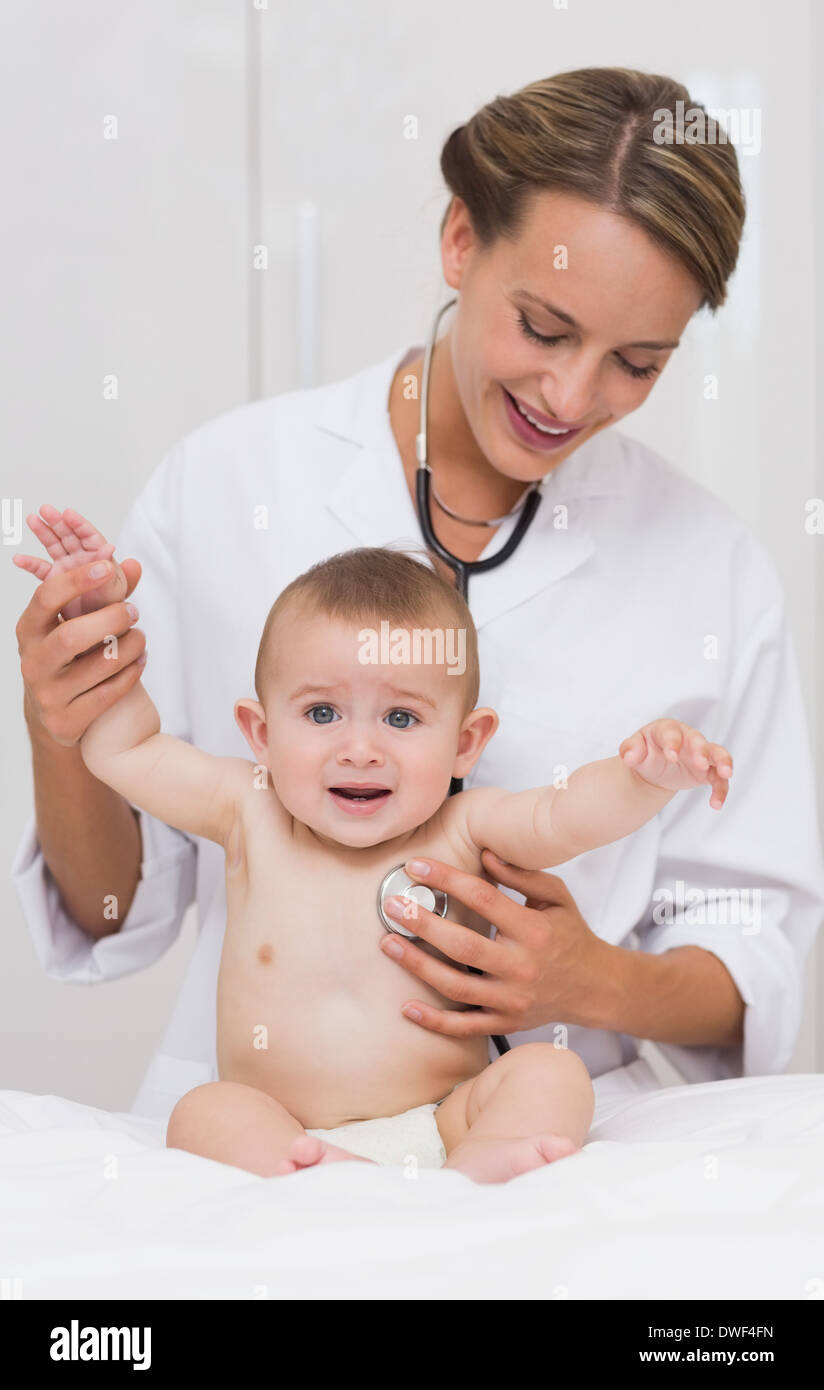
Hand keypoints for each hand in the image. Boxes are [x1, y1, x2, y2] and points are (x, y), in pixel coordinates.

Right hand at [12, 505, 131, 618]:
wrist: (97, 628)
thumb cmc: (111, 607)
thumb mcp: (116, 589)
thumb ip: (118, 572)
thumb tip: (120, 554)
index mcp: (99, 557)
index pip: (89, 536)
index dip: (79, 524)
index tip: (68, 514)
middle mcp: (82, 559)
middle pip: (69, 535)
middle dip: (58, 522)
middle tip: (46, 510)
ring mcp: (67, 568)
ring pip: (54, 545)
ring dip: (43, 532)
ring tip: (32, 519)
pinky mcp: (55, 580)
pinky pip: (41, 569)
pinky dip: (30, 564)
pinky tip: (18, 559)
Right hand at [14, 506, 145, 747]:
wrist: (54, 717)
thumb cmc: (69, 660)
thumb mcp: (74, 625)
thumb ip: (103, 595)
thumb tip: (132, 563)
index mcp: (29, 629)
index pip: (46, 597)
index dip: (77, 580)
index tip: (107, 566)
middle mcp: (32, 661)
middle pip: (72, 636)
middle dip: (111, 620)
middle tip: (134, 611)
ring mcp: (47, 694)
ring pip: (98, 666)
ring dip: (130, 648)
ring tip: (141, 639)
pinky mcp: (65, 720)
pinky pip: (108, 694)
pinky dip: (131, 674)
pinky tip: (140, 662)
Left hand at [378, 851, 608, 1037]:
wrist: (596, 987)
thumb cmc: (571, 934)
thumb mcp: (556, 897)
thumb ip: (521, 875)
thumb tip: (483, 852)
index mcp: (533, 929)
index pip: (483, 898)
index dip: (447, 879)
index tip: (417, 866)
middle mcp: (521, 966)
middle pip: (462, 945)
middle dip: (422, 924)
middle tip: (393, 905)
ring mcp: (512, 999)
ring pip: (456, 986)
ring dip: (417, 966)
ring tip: (388, 944)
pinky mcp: (506, 1023)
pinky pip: (465, 1026)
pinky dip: (434, 1021)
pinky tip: (407, 1007)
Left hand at [619, 717, 732, 808]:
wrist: (653, 768)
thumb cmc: (644, 753)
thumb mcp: (633, 750)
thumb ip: (630, 750)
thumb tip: (629, 755)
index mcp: (667, 730)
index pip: (671, 733)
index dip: (672, 743)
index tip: (671, 756)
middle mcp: (688, 738)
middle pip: (698, 740)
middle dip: (701, 750)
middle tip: (700, 762)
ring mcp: (702, 753)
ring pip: (718, 754)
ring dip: (723, 762)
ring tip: (726, 773)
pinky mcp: (709, 771)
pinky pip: (719, 779)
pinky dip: (721, 790)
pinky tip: (716, 804)